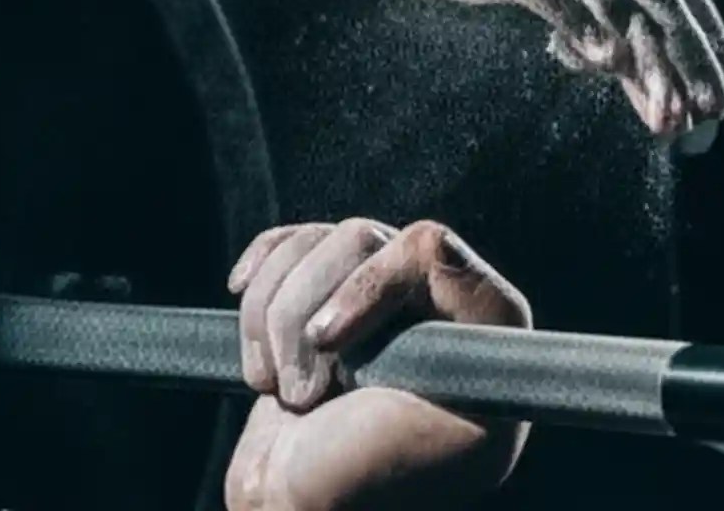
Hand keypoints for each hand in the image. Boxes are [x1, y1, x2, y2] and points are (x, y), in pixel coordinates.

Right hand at [224, 219, 532, 509]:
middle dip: (302, 317)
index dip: (366, 287)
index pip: (428, 249)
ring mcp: (378, 294)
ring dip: (271, 314)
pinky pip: (289, 244)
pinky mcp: (325, 293)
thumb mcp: (418, 431)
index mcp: (483, 331)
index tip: (328, 346)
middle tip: (299, 395)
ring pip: (313, 241)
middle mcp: (435, 303)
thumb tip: (438, 254)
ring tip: (273, 384)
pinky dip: (259, 272)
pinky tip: (240, 293)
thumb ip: (444, 355)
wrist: (292, 505)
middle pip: (357, 238)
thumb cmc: (361, 482)